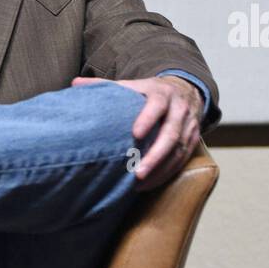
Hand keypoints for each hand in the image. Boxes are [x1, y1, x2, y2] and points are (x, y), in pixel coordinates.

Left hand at [71, 74, 202, 190]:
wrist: (184, 91)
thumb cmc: (149, 92)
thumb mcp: (132, 86)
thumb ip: (105, 86)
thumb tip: (75, 83)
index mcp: (161, 93)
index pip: (157, 104)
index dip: (148, 118)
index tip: (135, 134)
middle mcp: (179, 108)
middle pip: (170, 134)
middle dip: (154, 156)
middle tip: (136, 173)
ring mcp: (189, 125)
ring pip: (178, 150)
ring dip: (160, 169)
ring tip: (139, 184)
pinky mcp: (193, 139)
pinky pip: (183, 159)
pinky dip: (167, 173)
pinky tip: (149, 184)